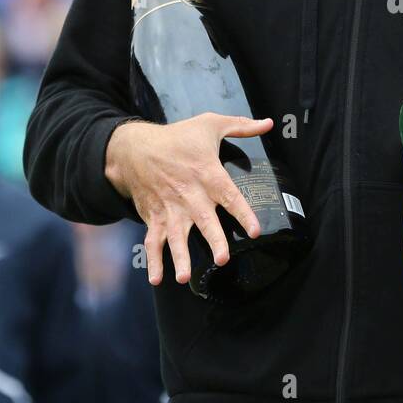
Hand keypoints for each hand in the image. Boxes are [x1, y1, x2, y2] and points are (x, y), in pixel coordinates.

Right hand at [105, 113, 272, 287]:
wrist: (134, 148)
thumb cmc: (177, 137)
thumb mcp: (210, 124)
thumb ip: (242, 126)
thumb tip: (269, 123)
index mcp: (207, 173)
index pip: (229, 195)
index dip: (242, 213)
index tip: (254, 230)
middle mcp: (189, 195)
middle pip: (204, 220)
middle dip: (213, 240)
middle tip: (223, 259)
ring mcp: (169, 209)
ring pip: (176, 236)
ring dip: (180, 257)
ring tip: (185, 278)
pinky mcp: (154, 217)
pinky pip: (153, 241)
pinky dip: (154, 260)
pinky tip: (157, 279)